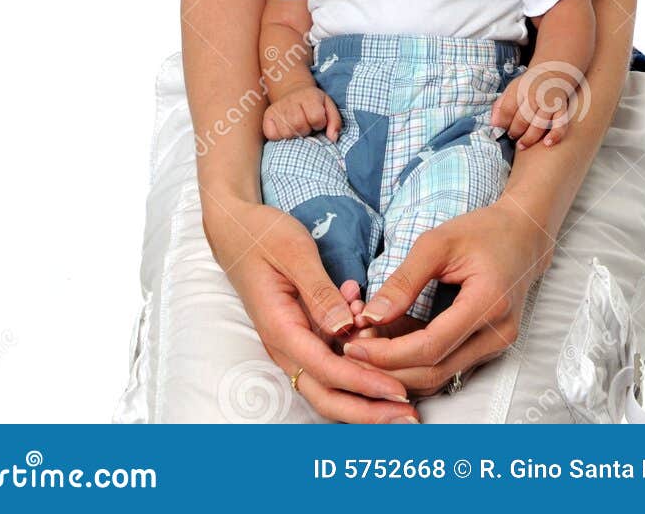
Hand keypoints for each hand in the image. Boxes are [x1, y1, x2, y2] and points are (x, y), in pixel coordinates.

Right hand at [204, 198, 419, 422]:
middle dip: (369, 411)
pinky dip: (357, 353)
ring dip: (366, 389)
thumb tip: (345, 328)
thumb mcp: (294, 252)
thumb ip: (319, 291)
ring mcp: (293, 342)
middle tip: (409, 415)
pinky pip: (331, 356)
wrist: (236, 229)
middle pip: (327, 395)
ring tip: (404, 388)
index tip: (398, 391)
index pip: (327, 371)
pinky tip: (373, 326)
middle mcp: (285, 345)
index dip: (364, 384)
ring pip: (331, 383)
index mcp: (281, 328)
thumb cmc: (262, 235)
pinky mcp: (302, 333)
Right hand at [263, 86, 341, 141]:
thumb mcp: (328, 106)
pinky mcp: (268, 115)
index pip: (316, 117)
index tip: (318, 121)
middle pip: (300, 126)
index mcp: (310, 96)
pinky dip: (279, 136)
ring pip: (287, 132)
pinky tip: (286, 129)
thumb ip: (334, 122)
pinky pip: (272, 134)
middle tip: (306, 125)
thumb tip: (332, 138)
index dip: (319, 123)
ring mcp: (278, 108)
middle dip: (306, 130)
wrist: (293, 90)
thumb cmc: (314, 103)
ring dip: (294, 134)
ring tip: (297, 127)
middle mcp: (292, 100)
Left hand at [342, 203, 553, 397]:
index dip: (388, 354)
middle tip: (351, 352)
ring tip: (366, 347)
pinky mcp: (488, 349)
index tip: (354, 345)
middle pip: (434, 372)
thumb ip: (404, 281)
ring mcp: (496, 346)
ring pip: (439, 376)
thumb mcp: (438, 243)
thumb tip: (371, 316)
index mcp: (488, 304)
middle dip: (387, 368)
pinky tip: (389, 345)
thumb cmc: (482, 231)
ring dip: (399, 369)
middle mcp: (497, 335)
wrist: (524, 235)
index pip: (431, 347)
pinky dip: (415, 362)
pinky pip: (447, 365)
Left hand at [490, 64, 577, 148]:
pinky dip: (555, 135)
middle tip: (511, 136)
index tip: (500, 129)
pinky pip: (560, 125)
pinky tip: (547, 144)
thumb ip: (501, 105)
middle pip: (522, 118)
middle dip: (514, 131)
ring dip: (528, 138)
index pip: (508, 108)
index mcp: (521, 89)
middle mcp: (536, 95)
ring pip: (539, 125)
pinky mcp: (562, 110)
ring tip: (521, 144)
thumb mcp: (512, 88)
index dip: (502, 122)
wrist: (553, 74)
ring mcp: (550, 104)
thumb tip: (493, 124)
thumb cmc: (529, 85)